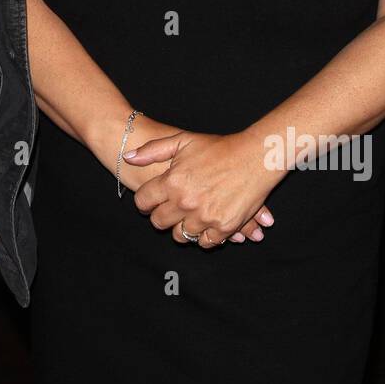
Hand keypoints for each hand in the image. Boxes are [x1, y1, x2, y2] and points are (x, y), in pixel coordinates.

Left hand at [123, 128, 276, 249]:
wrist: (256, 157)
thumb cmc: (220, 148)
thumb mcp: (183, 140)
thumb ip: (153, 150)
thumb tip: (128, 156)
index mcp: (173, 181)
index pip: (143, 202)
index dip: (145, 201)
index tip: (151, 200)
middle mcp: (186, 202)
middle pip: (158, 222)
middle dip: (161, 216)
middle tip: (169, 209)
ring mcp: (205, 217)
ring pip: (180, 236)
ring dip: (181, 227)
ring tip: (188, 216)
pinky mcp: (224, 227)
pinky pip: (205, 242)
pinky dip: (203, 236)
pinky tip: (205, 223)